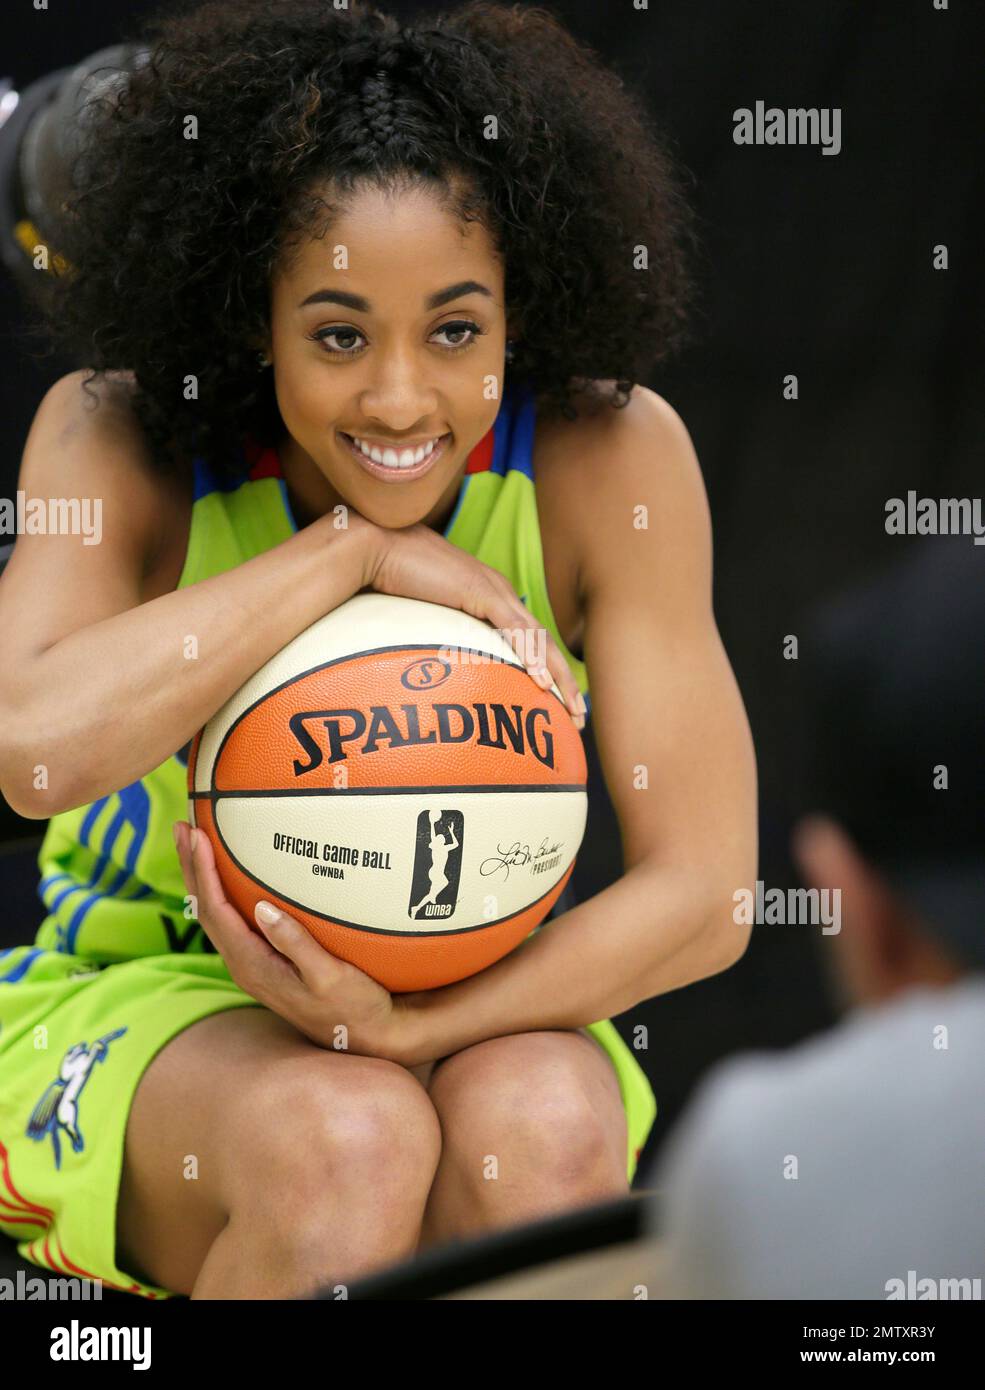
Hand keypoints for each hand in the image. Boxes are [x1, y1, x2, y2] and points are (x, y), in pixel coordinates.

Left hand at [173, 821, 418, 1063]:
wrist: (364, 1035)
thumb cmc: (353, 1005)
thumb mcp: (330, 977)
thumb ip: (295, 945)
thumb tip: (262, 909)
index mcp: (253, 965)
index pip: (216, 911)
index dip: (203, 872)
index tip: (197, 835)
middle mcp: (243, 964)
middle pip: (205, 908)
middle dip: (191, 866)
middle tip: (184, 825)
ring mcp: (251, 963)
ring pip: (214, 913)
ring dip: (202, 877)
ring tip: (195, 841)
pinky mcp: (262, 960)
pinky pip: (230, 918)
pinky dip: (221, 890)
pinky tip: (228, 873)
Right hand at [363, 521, 585, 728]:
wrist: (375, 545)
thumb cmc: (390, 576)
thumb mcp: (423, 610)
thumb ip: (437, 629)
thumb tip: (430, 663)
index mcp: (490, 594)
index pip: (529, 636)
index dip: (547, 668)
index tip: (556, 699)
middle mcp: (500, 591)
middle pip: (544, 641)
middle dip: (565, 679)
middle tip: (578, 715)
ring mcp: (493, 590)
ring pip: (538, 639)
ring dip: (559, 676)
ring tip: (571, 708)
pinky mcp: (480, 591)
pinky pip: (514, 630)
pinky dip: (532, 657)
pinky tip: (543, 683)